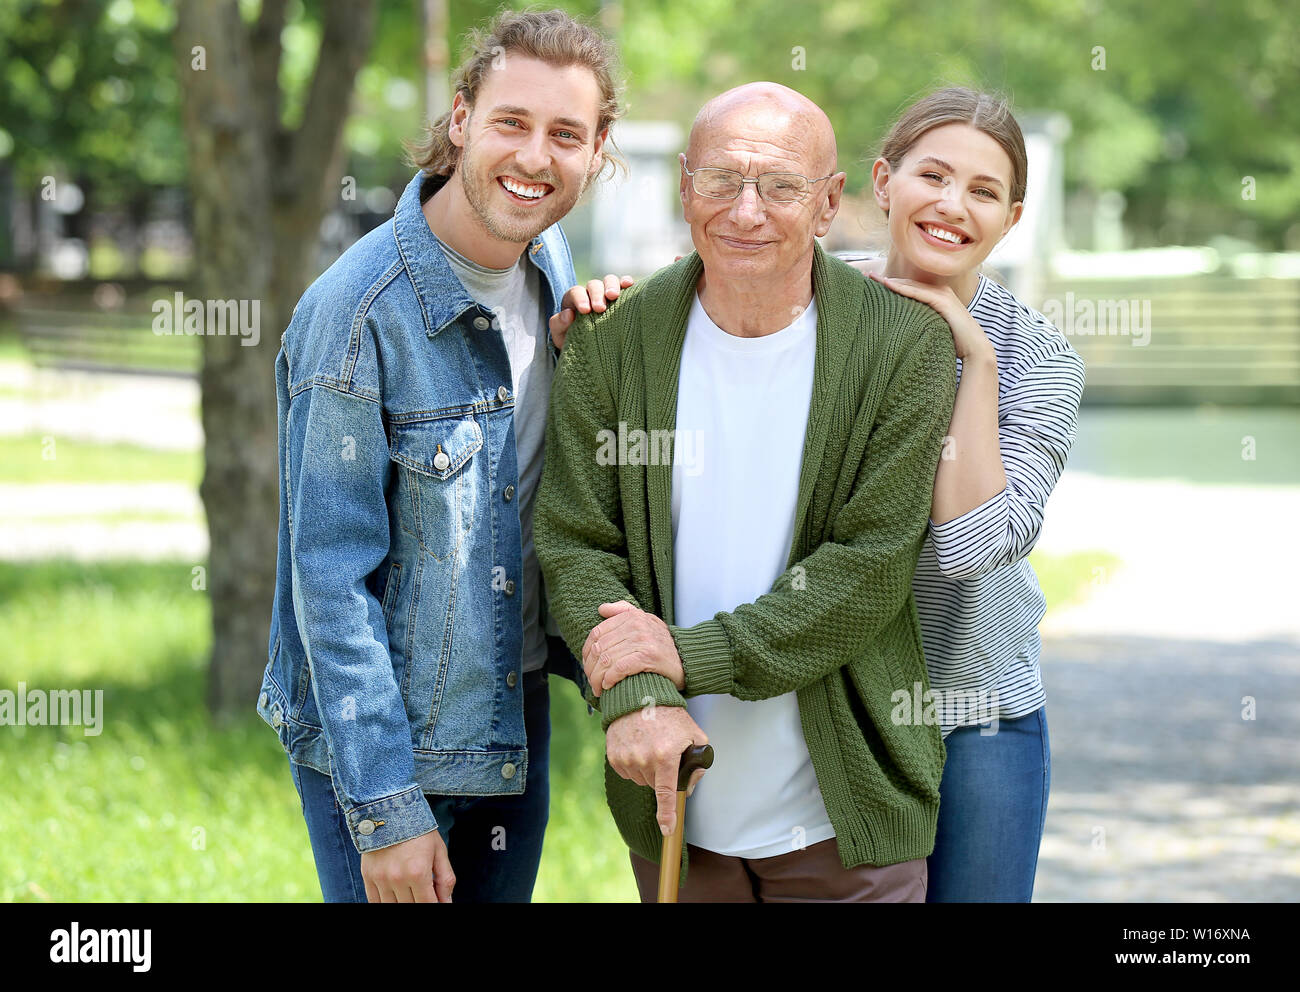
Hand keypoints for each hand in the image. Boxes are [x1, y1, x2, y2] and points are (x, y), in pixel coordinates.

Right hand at [360, 827, 454, 902]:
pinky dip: (385, 903)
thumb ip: (445, 879)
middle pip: (410, 908)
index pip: (427, 904)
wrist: (390, 811)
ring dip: (403, 903)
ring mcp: (380, 879)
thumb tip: (447, 903)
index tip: (435, 902)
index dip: (434, 906)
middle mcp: (398, 878)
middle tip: (424, 894)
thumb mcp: (439, 851)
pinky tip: (395, 897)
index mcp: (418, 872)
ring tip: (410, 893)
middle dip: (420, 902)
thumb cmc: (419, 831)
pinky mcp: (368, 877)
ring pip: (392, 907)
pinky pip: (374, 902)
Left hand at [548, 273, 634, 349]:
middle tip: (600, 308)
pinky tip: (629, 284)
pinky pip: (624, 286)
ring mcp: (607, 294)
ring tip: (614, 296)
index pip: (576, 292)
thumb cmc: (571, 339)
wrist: (588, 348)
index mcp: (574, 299)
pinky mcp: (621, 298)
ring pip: (609, 280)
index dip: (580, 299)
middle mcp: (591, 293)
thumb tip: (568, 314)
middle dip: (597, 294)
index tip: (585, 310)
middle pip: (594, 285)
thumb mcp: (559, 335)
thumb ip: (558, 324)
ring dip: (612, 285)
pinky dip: (626, 282)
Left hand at [582, 600, 684, 696]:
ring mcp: (643, 640)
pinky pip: (620, 668)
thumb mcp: (645, 621)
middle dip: (591, 669)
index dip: (586, 652)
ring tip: (597, 688)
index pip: (597, 633)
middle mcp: (636, 625)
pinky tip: (608, 686)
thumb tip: (601, 609)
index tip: (587, 666)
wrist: (688, 658)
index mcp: (631, 616)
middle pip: (599, 648)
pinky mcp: (649, 656)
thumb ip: (624, 611)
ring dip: (598, 678)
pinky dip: (610, 679)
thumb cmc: (662, 643)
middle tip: (591, 682)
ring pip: (607, 660)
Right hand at [605, 705, 708, 834]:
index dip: (667, 815)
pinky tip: (638, 747)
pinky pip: (628, 773)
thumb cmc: (671, 715)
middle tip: (665, 754)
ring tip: (651, 746)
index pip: (666, 794)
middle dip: (662, 776)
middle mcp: (644, 759)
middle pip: (655, 786)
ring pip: (641, 780)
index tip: (667, 830)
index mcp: (666, 756)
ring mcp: (626, 758)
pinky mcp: (614, 756)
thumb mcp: (694, 735)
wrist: (640, 695)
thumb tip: (689, 788)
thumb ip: (699, 763)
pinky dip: (634, 765)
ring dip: (648, 771)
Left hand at [867, 271, 992, 360]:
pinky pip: (919, 293)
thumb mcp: (931, 328)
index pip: (908, 288)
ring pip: (911, 286)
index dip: (889, 284)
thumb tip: (900, 329)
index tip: (870, 282)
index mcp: (935, 297)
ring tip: (872, 278)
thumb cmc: (952, 342)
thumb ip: (919, 323)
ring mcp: (942, 294)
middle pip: (907, 283)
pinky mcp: (944, 301)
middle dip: (885, 279)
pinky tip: (888, 285)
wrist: (974, 348)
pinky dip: (904, 288)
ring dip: (890, 281)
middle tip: (865, 275)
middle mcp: (939, 292)